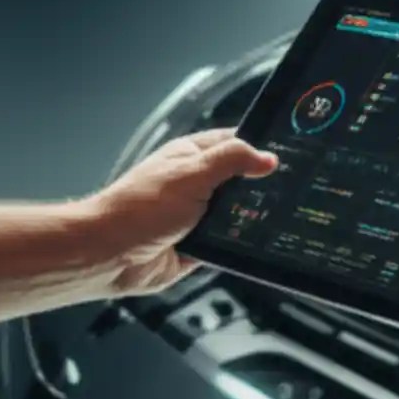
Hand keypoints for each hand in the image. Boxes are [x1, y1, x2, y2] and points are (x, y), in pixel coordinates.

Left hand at [87, 128, 277, 295]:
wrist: (109, 255)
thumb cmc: (138, 208)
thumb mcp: (192, 174)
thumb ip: (232, 160)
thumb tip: (268, 157)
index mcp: (193, 157)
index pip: (236, 143)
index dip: (261, 147)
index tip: (288, 154)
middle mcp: (196, 183)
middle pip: (242, 181)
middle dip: (261, 188)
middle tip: (285, 192)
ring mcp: (197, 215)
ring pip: (239, 214)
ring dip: (250, 219)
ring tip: (271, 219)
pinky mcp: (199, 244)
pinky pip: (230, 243)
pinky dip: (239, 245)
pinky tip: (251, 244)